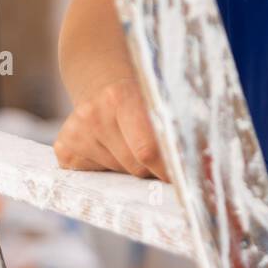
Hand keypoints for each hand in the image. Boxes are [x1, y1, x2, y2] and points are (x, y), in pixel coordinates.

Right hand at [53, 77, 170, 180]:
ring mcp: (75, 132)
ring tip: (127, 145)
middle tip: (156, 158)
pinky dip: (109, 170)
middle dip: (150, 169)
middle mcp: (93, 113)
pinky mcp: (63, 148)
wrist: (102, 88)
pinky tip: (108, 149)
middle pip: (134, 165)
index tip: (181, 179)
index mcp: (120, 96)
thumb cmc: (138, 102)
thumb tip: (204, 168)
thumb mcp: (157, 105)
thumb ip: (177, 134)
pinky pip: (96, 177)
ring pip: (117, 173)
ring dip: (129, 167)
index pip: (147, 149)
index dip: (166, 169)